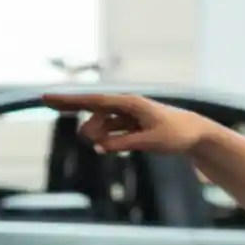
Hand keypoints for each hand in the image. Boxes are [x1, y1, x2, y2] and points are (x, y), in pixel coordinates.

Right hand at [41, 93, 213, 153]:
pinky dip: (106, 139)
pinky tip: (104, 145)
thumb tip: (99, 147)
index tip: (47, 97)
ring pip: (101, 124)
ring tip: (107, 146)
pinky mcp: (131, 124)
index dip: (70, 101)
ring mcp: (128, 115)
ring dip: (98, 136)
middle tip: (47, 104)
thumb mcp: (150, 142)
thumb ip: (124, 144)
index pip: (94, 101)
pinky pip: (110, 130)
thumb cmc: (176, 134)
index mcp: (130, 103)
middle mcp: (126, 105)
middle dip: (74, 109)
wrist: (196, 134)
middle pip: (91, 107)